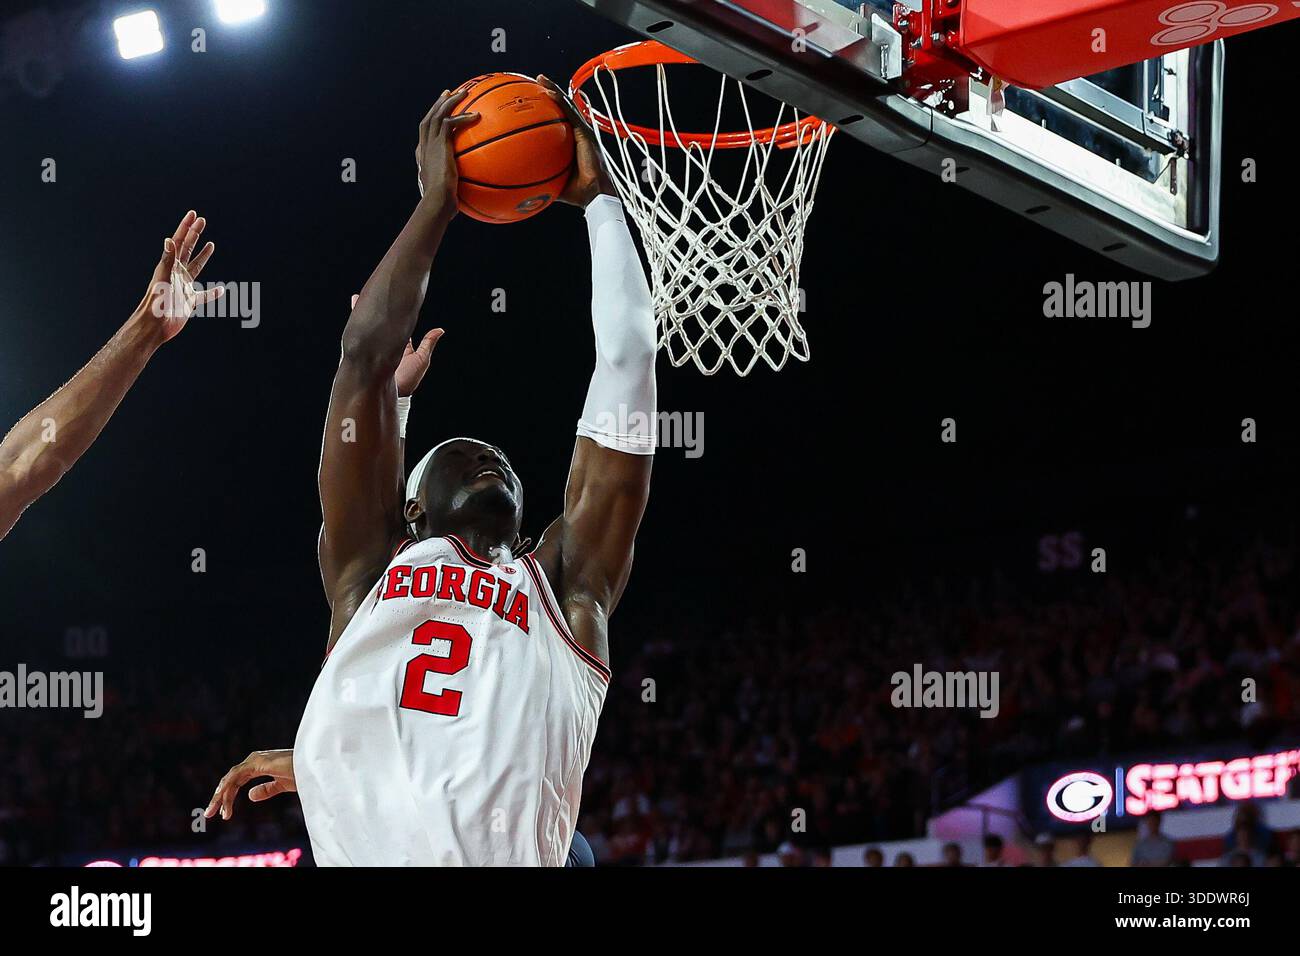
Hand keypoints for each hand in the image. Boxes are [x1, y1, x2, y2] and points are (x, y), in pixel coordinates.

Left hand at [133, 210, 223, 342]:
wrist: (156, 325)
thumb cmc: (157, 302)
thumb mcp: (163, 278)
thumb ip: (167, 259)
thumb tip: (169, 239)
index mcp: (170, 265)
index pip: (179, 241)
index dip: (186, 227)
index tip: (194, 215)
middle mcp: (177, 273)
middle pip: (188, 249)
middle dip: (194, 234)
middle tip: (202, 221)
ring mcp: (184, 286)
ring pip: (196, 267)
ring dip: (203, 255)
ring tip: (210, 244)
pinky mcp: (189, 301)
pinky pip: (204, 295)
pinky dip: (213, 292)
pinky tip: (221, 290)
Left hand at [204, 748, 295, 821]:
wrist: (315, 768)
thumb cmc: (304, 773)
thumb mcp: (283, 785)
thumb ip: (267, 789)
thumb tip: (249, 796)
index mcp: (261, 764)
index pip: (237, 780)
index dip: (228, 796)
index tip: (224, 814)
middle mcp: (256, 759)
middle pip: (231, 779)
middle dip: (219, 797)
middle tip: (209, 814)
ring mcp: (255, 759)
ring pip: (230, 778)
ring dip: (220, 796)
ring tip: (213, 811)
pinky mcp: (258, 762)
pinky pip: (236, 776)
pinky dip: (227, 789)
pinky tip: (222, 800)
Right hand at [351, 294, 443, 395]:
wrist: (386, 393)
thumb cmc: (406, 381)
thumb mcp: (421, 360)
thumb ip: (428, 344)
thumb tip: (439, 330)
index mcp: (398, 346)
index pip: (397, 325)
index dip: (396, 313)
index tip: (394, 300)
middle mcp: (384, 344)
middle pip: (381, 322)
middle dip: (377, 310)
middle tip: (373, 294)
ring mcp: (372, 345)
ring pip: (368, 324)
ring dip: (363, 312)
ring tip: (359, 297)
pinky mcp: (362, 347)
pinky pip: (359, 329)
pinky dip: (356, 318)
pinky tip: (355, 307)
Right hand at [416, 89, 478, 203]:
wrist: (436, 201)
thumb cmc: (442, 204)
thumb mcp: (448, 194)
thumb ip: (455, 189)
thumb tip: (467, 197)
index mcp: (423, 157)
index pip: (426, 133)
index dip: (432, 121)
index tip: (440, 113)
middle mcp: (424, 147)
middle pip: (429, 117)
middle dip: (439, 103)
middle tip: (449, 92)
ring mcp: (430, 144)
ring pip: (437, 114)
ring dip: (450, 102)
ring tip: (464, 93)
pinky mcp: (439, 144)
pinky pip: (450, 123)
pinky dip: (462, 117)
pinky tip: (476, 116)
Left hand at [536, 74, 615, 206]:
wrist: (593, 194)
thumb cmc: (576, 192)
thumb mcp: (551, 183)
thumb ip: (537, 179)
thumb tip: (516, 183)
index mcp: (571, 142)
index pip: (558, 121)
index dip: (548, 109)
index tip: (533, 100)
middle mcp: (577, 133)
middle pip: (562, 108)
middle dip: (549, 93)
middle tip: (535, 82)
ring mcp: (582, 132)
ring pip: (566, 106)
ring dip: (553, 90)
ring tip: (540, 79)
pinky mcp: (584, 133)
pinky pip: (570, 113)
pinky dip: (559, 102)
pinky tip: (548, 92)